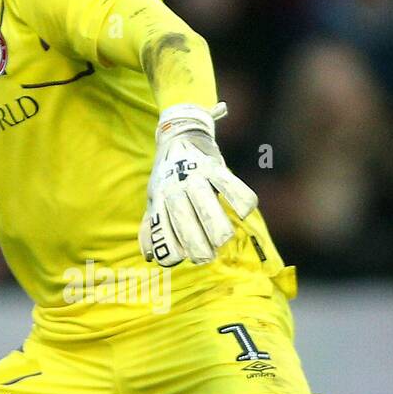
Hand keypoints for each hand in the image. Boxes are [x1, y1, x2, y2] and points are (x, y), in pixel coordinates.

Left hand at [138, 103, 257, 266]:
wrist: (179, 135)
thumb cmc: (167, 176)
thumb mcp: (154, 199)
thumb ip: (151, 228)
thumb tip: (149, 256)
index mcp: (159, 200)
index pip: (161, 232)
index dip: (171, 252)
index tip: (183, 258)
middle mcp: (174, 188)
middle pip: (184, 221)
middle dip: (197, 246)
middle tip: (206, 257)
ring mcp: (195, 176)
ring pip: (207, 205)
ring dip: (217, 228)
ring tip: (223, 240)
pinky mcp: (215, 166)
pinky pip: (232, 186)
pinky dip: (241, 201)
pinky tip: (243, 213)